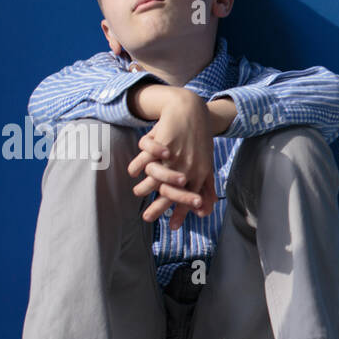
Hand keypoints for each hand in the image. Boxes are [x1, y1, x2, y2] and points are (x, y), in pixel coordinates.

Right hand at [128, 91, 217, 228]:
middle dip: (158, 206)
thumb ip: (206, 188)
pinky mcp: (162, 142)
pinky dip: (137, 164)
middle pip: (170, 190)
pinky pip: (146, 157)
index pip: (189, 197)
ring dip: (144, 186)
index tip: (171, 227)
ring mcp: (174, 154)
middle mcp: (187, 166)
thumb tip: (205, 211)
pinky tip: (132, 171)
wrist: (193, 111)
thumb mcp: (207, 165)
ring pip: (155, 175)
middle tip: (146, 218)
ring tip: (137, 193)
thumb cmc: (200, 141)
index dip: (181, 213)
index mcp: (199, 173)